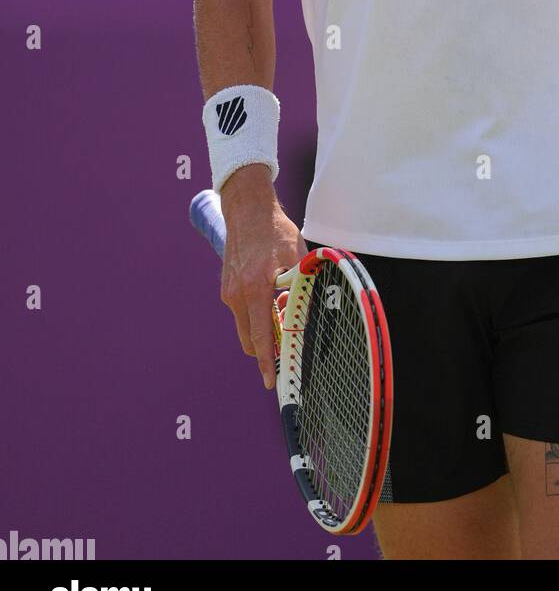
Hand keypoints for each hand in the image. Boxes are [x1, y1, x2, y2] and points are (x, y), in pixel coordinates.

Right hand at [219, 165, 306, 388]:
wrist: (247, 209)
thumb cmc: (275, 231)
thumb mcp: (296, 258)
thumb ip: (298, 287)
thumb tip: (300, 313)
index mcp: (255, 289)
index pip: (262, 336)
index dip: (267, 361)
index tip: (271, 382)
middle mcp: (237, 295)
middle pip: (250, 340)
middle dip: (266, 350)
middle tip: (287, 349)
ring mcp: (229, 292)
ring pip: (246, 327)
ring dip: (263, 330)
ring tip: (283, 312)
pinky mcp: (226, 287)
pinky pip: (242, 312)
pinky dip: (256, 315)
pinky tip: (271, 299)